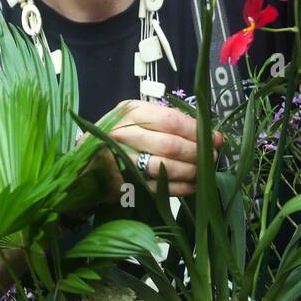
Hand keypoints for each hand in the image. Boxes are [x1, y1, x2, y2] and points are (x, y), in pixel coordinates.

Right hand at [82, 99, 223, 200]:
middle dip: (198, 153)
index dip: (198, 131)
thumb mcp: (137, 118)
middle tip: (212, 157)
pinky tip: (192, 185)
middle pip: (171, 145)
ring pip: (166, 167)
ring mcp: (122, 160)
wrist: (85, 161)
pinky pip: (159, 187)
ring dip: (191, 171)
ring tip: (203, 171)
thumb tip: (208, 133)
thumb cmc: (118, 135)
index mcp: (131, 112)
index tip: (215, 138)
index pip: (172, 121)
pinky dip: (181, 187)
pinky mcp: (125, 183)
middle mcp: (124, 134)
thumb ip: (168, 121)